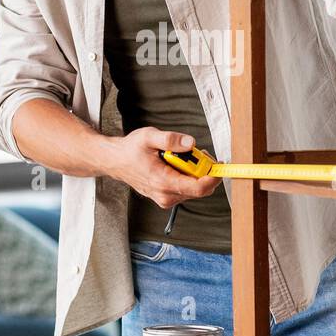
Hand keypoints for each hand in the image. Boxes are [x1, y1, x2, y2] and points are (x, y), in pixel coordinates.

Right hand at [103, 128, 221, 208]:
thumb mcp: (149, 137)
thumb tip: (191, 143)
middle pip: (200, 188)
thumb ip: (170, 139)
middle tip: (196, 152)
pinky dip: (188, 177)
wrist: (116, 161)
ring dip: (195, 173)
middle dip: (204, 170)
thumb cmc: (131, 150)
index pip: (198, 188)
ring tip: (182, 157)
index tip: (219, 165)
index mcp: (162, 182)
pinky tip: (178, 165)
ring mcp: (166, 199)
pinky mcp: (166, 198)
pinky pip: (187, 190)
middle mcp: (165, 195)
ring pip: (194, 189)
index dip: (213, 177)